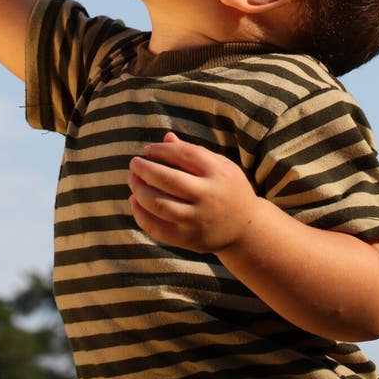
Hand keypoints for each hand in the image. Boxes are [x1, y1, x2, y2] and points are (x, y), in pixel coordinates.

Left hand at [128, 132, 258, 253]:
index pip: (185, 155)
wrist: (246, 228)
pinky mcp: (190, 240)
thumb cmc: (227, 188)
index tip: (148, 150)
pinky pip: (158, 229)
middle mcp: (209, 196)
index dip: (162, 150)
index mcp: (218, 173)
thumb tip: (166, 138)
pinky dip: (141, 215)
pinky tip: (134, 202)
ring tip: (132, 181)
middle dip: (145, 169)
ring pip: (160, 205)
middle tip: (134, 164)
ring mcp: (199, 220)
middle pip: (169, 180)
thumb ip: (193, 152)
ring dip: (140, 191)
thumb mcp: (219, 165)